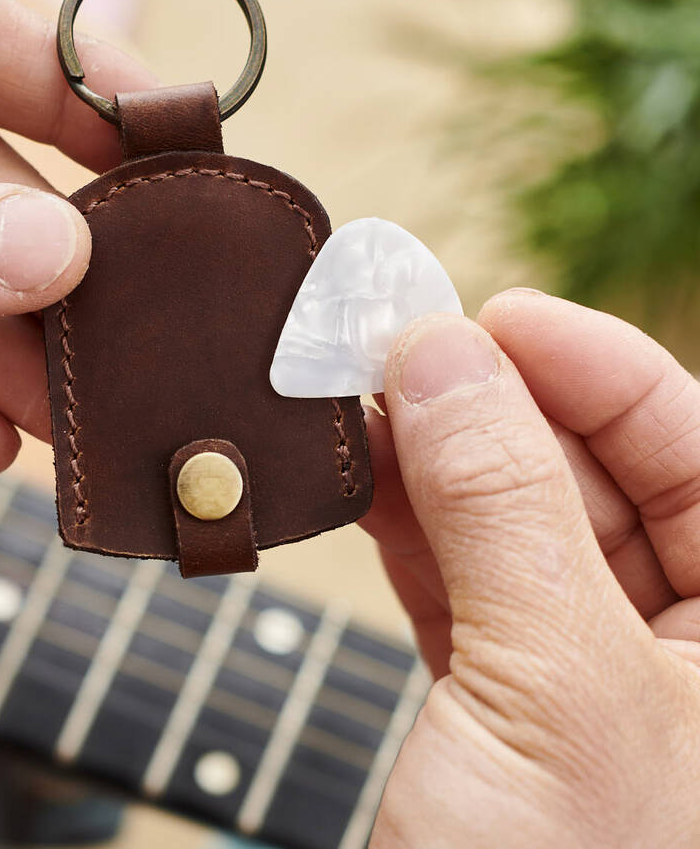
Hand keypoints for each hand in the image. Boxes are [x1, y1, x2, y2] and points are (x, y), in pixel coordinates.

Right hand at [363, 290, 699, 845]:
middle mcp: (695, 659)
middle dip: (495, 408)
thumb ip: (498, 505)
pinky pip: (463, 585)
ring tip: (362, 407)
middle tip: (397, 350)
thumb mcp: (553, 686)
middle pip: (597, 478)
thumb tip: (441, 357)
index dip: (599, 367)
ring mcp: (593, 684)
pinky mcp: (506, 711)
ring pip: (516, 528)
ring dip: (435, 462)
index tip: (492, 315)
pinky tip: (360, 480)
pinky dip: (407, 528)